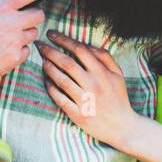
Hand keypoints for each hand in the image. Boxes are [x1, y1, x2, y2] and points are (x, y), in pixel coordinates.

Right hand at [0, 0, 62, 95]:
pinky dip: (18, 50)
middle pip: (39, 15)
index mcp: (1, 5)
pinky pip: (26, 52)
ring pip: (32, 34)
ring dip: (24, 32)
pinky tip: (2, 49)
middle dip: (32, 14)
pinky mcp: (13, 60)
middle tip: (17, 17)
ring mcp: (14, 43)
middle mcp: (12, 23)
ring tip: (5, 35)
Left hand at [39, 31, 139, 147]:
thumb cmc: (118, 98)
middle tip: (39, 44)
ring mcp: (85, 101)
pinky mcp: (78, 115)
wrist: (122, 127)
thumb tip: (87, 45)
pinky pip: (60, 99)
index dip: (64, 39)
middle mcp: (93, 85)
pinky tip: (46, 80)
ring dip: (49, 68)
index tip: (52, 34)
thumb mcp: (118, 74)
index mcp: (102, 73)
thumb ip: (105, 57)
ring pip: (62, 80)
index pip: (80, 50)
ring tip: (42, 60)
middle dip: (50, 51)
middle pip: (67, 63)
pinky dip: (51, 88)